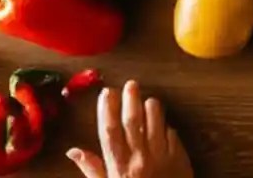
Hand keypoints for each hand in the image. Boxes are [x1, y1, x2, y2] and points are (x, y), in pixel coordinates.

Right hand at [67, 81, 193, 177]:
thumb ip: (92, 169)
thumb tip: (73, 151)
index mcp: (118, 167)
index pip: (109, 132)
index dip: (106, 110)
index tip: (106, 92)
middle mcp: (139, 159)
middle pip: (133, 122)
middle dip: (130, 100)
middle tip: (131, 84)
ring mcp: (161, 157)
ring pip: (156, 123)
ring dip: (152, 107)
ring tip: (148, 99)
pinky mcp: (179, 158)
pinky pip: (173, 135)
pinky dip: (167, 126)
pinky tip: (163, 122)